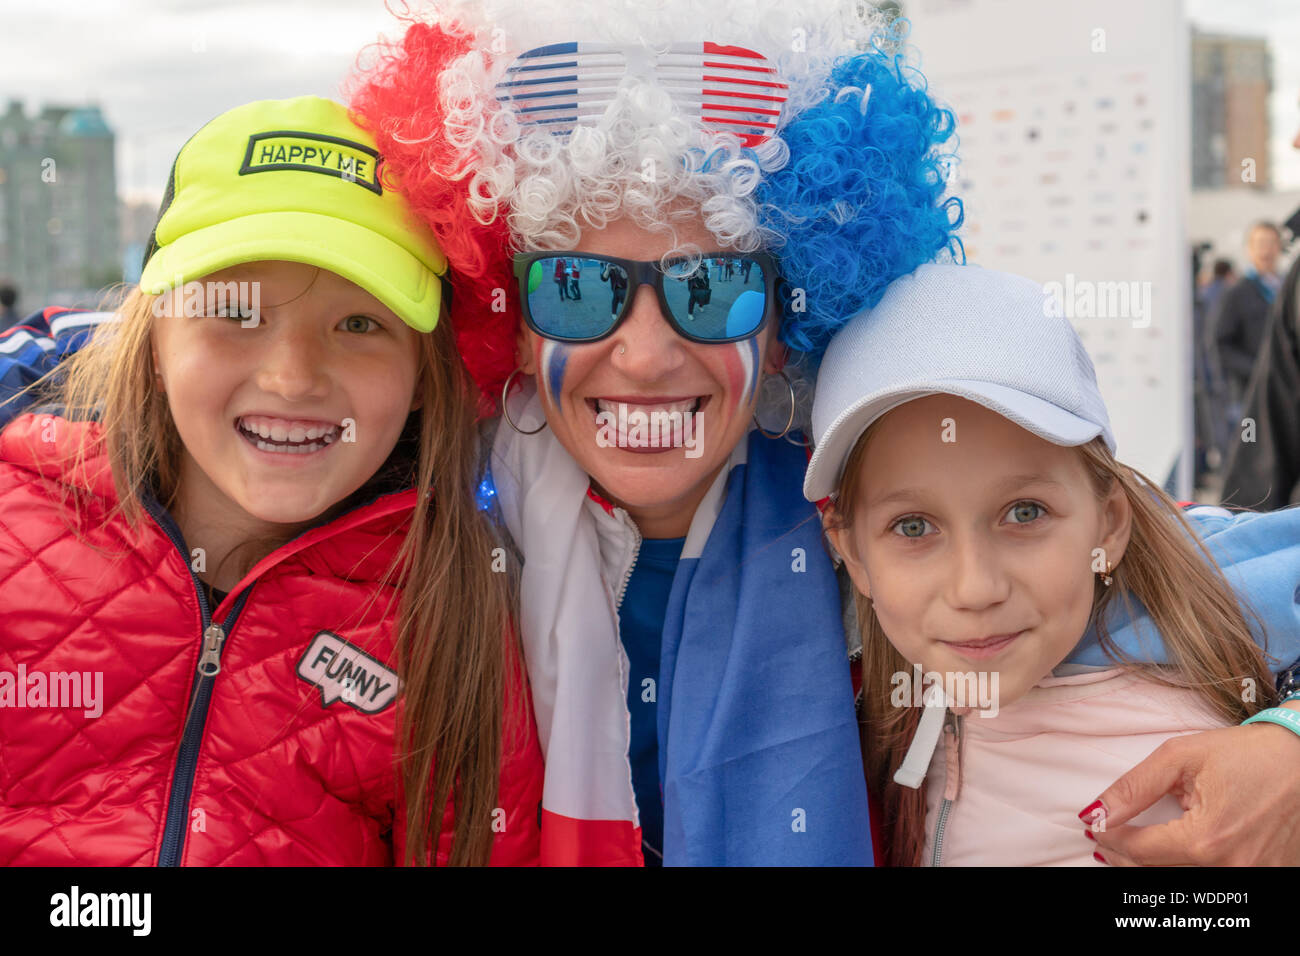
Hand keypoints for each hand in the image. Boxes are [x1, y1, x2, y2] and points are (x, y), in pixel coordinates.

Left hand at [1080, 705, 1299, 865]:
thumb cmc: (1247, 753)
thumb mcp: (1181, 757)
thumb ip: (1134, 788)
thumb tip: (1095, 813)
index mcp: (1206, 840)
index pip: (1141, 852)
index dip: (1111, 840)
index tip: (1093, 828)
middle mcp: (1232, 868)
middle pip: (1161, 874)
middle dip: (1127, 858)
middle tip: (1106, 842)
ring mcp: (1255, 877)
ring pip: (1187, 882)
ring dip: (1156, 867)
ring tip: (1131, 850)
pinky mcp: (1271, 875)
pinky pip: (1219, 880)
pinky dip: (1190, 869)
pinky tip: (1174, 853)